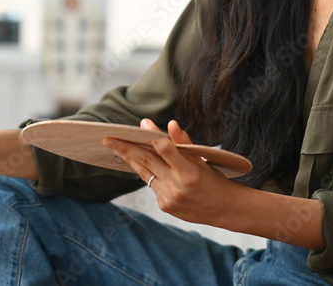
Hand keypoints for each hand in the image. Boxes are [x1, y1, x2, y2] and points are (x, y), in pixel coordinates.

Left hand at [104, 118, 237, 226]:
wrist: (224, 209)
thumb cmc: (214, 179)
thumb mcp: (203, 158)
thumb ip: (184, 142)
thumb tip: (170, 124)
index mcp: (191, 172)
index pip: (168, 150)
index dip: (153, 137)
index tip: (142, 125)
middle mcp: (178, 186)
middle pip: (147, 161)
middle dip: (126, 148)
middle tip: (108, 139)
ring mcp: (170, 198)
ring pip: (144, 173)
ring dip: (129, 158)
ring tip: (115, 146)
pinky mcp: (164, 205)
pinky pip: (151, 184)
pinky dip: (144, 172)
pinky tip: (135, 162)